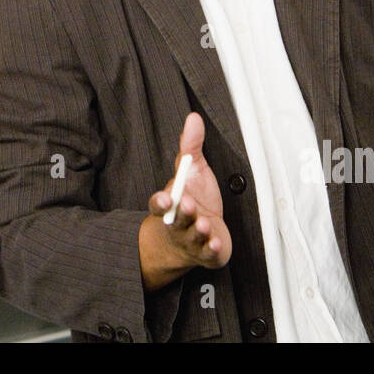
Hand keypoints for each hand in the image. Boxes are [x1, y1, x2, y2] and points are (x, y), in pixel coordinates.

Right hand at [139, 112, 231, 289]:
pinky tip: (215, 243)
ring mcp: (192, 240)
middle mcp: (178, 225)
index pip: (158, 204)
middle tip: (188, 204)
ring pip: (192, 237)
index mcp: (170, 205)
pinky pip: (207, 254)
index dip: (160, 202)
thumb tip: (193, 119)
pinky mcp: (207, 254)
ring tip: (204, 224)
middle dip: (183, 213)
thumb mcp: (192, 171)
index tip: (165, 197)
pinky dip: (211, 250)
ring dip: (198, 230)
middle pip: (177, 220)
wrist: (198, 234)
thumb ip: (191, 146)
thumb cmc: (193, 200)